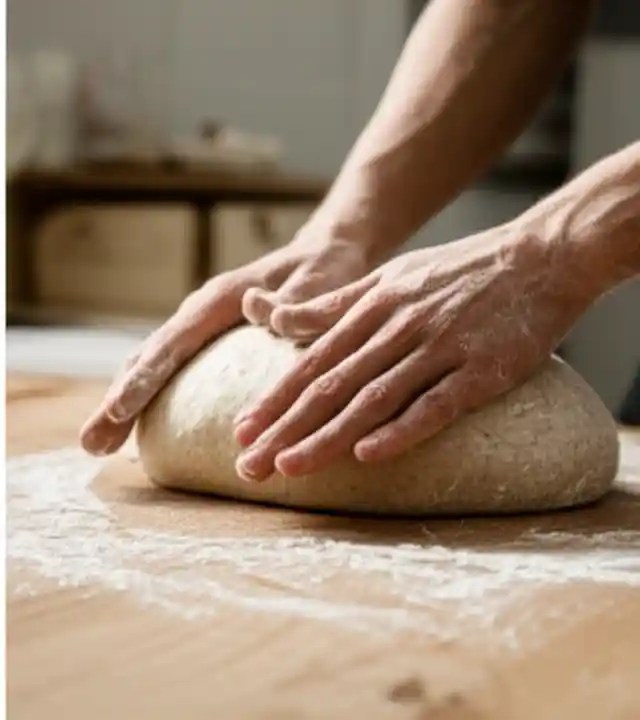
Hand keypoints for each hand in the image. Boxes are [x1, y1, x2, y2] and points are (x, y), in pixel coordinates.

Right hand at [79, 221, 379, 455]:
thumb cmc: (324, 272)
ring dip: (120, 407)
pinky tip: (129, 435)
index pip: (172, 344)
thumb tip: (255, 309)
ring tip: (94, 447)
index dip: (145, 379)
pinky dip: (141, 402)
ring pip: (146, 368)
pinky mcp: (200, 347)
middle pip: (145, 360)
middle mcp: (196, 315)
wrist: (323, 253)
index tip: (119, 410)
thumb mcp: (318, 283)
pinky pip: (162, 374)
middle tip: (89, 444)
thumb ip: (292, 302)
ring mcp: (194, 332)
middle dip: (116, 403)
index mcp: (218, 302)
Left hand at [232, 225, 595, 480]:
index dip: (274, 399)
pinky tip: (368, 455)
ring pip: (372, 399)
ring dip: (327, 436)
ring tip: (289, 467)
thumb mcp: (387, 277)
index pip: (311, 362)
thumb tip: (271, 317)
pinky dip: (401, 430)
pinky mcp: (482, 370)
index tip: (241, 431)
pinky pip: (436, 404)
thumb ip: (331, 307)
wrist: (542, 255)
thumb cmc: (458, 272)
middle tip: (249, 465)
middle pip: (330, 386)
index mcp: (371, 308)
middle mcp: (397, 328)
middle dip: (285, 428)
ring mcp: (439, 348)